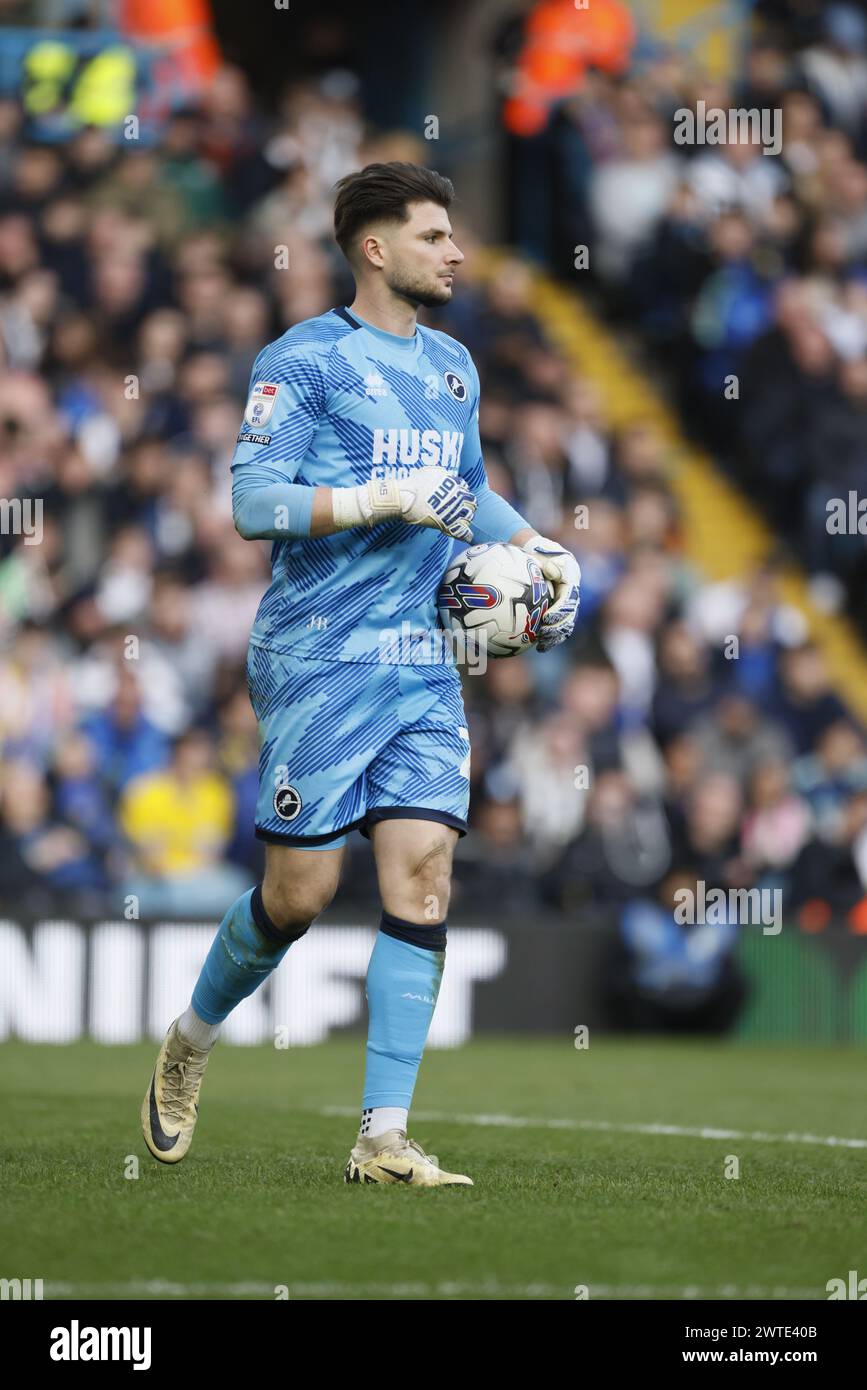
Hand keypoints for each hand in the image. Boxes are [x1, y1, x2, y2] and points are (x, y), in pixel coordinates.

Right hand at [397, 467, 475, 539]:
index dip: (461, 492)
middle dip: (468, 504)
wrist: (404, 498)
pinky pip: (462, 532)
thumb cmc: (414, 484)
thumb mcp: (430, 471)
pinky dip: (466, 535)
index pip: (465, 488)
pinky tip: (468, 536)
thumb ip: (442, 474)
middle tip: (460, 508)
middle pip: (471, 502)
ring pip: (469, 516)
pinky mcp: (446, 524)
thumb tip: (447, 476)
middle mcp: (457, 498)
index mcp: (454, 484)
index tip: (457, 495)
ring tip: (461, 519)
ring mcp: (453, 512)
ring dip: (466, 517)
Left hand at [521, 535, 580, 650]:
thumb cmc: (543, 556)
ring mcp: (569, 605)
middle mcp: (572, 596)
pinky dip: (552, 638)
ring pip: (566, 625)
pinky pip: (559, 628)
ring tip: (542, 645)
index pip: (567, 600)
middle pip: (569, 617)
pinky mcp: (562, 613)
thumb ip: (548, 564)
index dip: (558, 611)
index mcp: (570, 583)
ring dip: (555, 637)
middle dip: (557, 628)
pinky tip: (540, 647)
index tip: (546, 619)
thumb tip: (549, 570)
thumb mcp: (545, 556)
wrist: (549, 558)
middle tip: (543, 635)